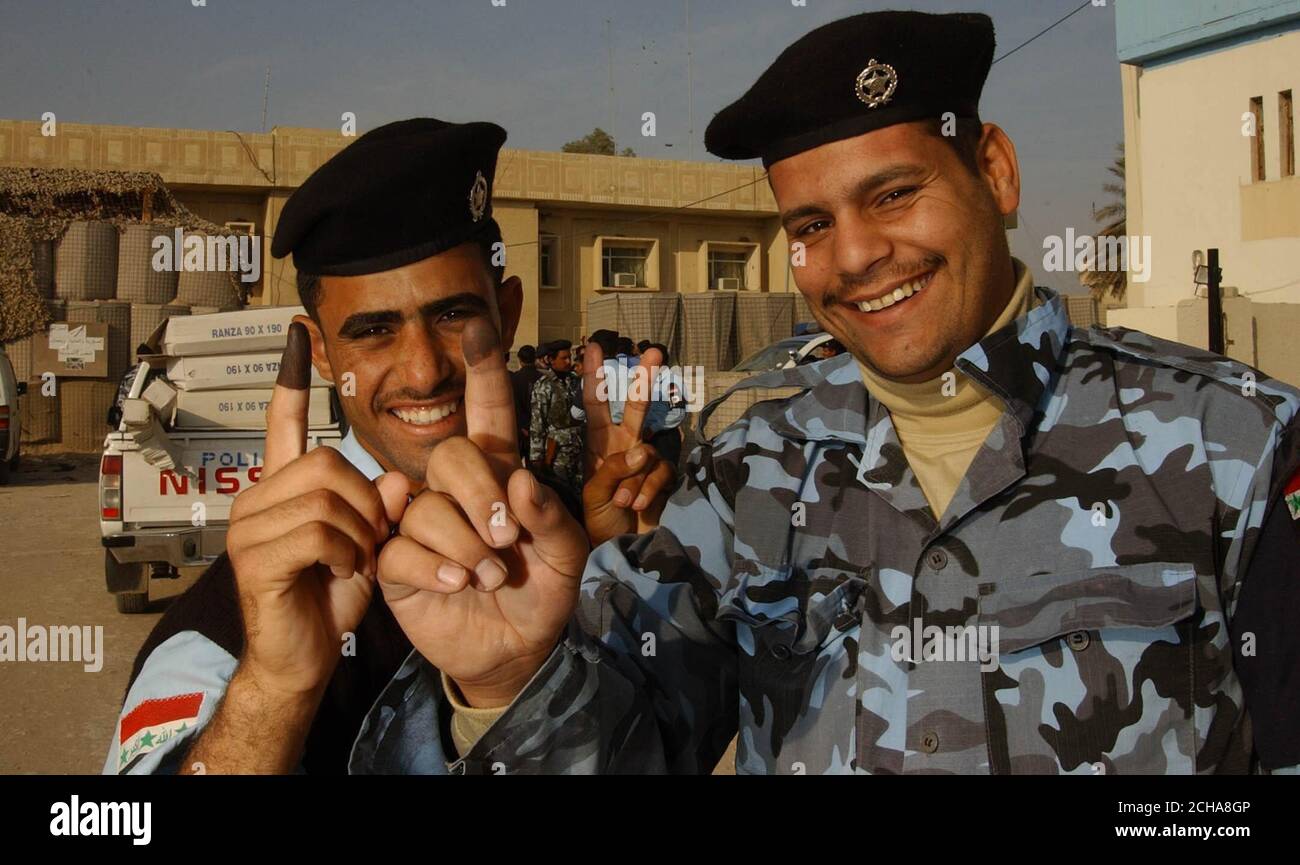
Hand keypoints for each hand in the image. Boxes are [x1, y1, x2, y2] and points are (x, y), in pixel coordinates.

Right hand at [226, 322, 409, 698]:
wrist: (303, 659)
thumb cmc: (331, 599)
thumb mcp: (369, 545)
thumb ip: (381, 507)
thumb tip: (398, 480)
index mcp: (282, 490)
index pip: (281, 425)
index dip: (290, 383)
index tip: (294, 336)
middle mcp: (257, 499)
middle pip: (326, 460)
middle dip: (366, 501)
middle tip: (370, 541)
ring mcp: (249, 527)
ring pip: (327, 496)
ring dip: (360, 533)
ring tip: (356, 562)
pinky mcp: (255, 557)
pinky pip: (319, 531)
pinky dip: (347, 554)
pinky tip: (344, 574)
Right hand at [377, 317, 589, 707]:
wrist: (517, 653)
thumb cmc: (544, 594)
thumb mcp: (568, 555)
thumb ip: (551, 517)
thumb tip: (518, 483)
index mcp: (499, 477)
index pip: (487, 415)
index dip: (484, 373)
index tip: (479, 327)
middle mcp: (456, 493)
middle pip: (450, 455)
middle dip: (479, 493)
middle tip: (505, 538)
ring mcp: (422, 525)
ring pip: (424, 506)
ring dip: (464, 545)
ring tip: (490, 578)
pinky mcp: (397, 564)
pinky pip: (399, 547)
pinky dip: (432, 567)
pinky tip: (457, 587)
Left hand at [581, 343, 676, 546]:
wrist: (620, 555)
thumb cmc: (597, 525)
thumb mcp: (592, 495)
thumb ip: (612, 469)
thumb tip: (642, 450)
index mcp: (598, 447)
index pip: (595, 405)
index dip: (593, 377)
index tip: (592, 346)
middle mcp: (624, 449)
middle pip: (636, 409)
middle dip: (643, 381)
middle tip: (654, 352)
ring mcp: (646, 465)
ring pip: (648, 448)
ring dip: (633, 477)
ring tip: (622, 501)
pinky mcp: (664, 481)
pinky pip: (660, 472)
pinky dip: (647, 489)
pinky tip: (637, 506)